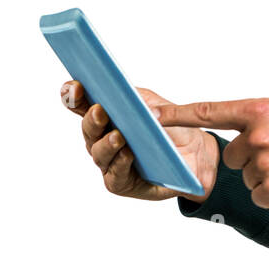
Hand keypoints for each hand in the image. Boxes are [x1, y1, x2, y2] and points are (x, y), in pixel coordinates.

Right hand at [60, 79, 217, 202]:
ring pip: (100, 153)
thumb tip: (120, 91)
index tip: (75, 87)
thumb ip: (134, 97)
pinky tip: (128, 154)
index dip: (73, 96)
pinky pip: (116, 174)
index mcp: (106, 116)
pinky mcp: (120, 182)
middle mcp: (102, 139)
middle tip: (99, 111)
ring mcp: (109, 162)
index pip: (82, 105)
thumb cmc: (170, 127)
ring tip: (118, 136)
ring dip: (107, 144)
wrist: (195, 154)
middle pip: (89, 129)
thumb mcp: (154, 105)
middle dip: (92, 119)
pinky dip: (121, 163)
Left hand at [153, 98, 268, 208]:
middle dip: (252, 159)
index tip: (152, 114)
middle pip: (233, 155)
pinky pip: (260, 195)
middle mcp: (259, 135)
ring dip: (268, 178)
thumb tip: (248, 133)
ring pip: (248, 177)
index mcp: (263, 110)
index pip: (211, 111)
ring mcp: (264, 164)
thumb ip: (266, 121)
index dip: (178, 114)